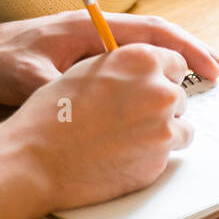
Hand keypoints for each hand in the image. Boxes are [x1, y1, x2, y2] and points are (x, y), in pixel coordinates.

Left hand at [0, 8, 218, 105]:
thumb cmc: (0, 61)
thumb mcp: (26, 79)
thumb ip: (58, 90)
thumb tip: (83, 108)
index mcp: (88, 26)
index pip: (150, 30)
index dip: (184, 48)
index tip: (209, 69)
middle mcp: (96, 29)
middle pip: (155, 36)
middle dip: (190, 53)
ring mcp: (92, 43)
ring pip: (144, 49)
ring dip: (173, 63)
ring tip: (201, 84)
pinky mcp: (86, 58)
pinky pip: (129, 62)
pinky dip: (151, 73)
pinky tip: (161, 92)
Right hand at [0, 43, 196, 211]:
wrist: (37, 157)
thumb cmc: (54, 112)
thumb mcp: (89, 71)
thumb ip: (125, 69)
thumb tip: (147, 75)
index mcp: (140, 58)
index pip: (176, 62)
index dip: (162, 76)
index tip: (154, 86)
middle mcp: (159, 89)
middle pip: (178, 96)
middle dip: (160, 106)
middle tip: (129, 117)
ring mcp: (163, 126)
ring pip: (181, 127)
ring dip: (161, 131)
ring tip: (126, 138)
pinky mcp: (160, 159)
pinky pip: (168, 154)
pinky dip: (151, 156)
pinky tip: (122, 155)